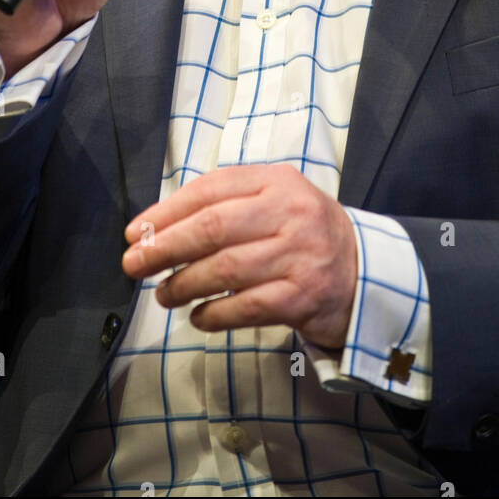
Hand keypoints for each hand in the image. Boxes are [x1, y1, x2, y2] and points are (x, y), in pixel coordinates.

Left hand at [122, 163, 358, 350]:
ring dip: (183, 284)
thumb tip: (159, 227)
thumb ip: (226, 205)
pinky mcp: (305, 296)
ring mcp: (300, 255)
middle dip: (165, 247)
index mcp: (277, 181)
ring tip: (164, 295)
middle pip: (213, 227)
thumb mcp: (275, 201)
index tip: (136, 232)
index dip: (166, 211)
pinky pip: (246, 307)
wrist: (364, 270)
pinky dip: (213, 314)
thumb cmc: (304, 233)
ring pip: (225, 269)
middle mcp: (291, 212)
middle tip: (135, 264)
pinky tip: (197, 317)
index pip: (211, 189)